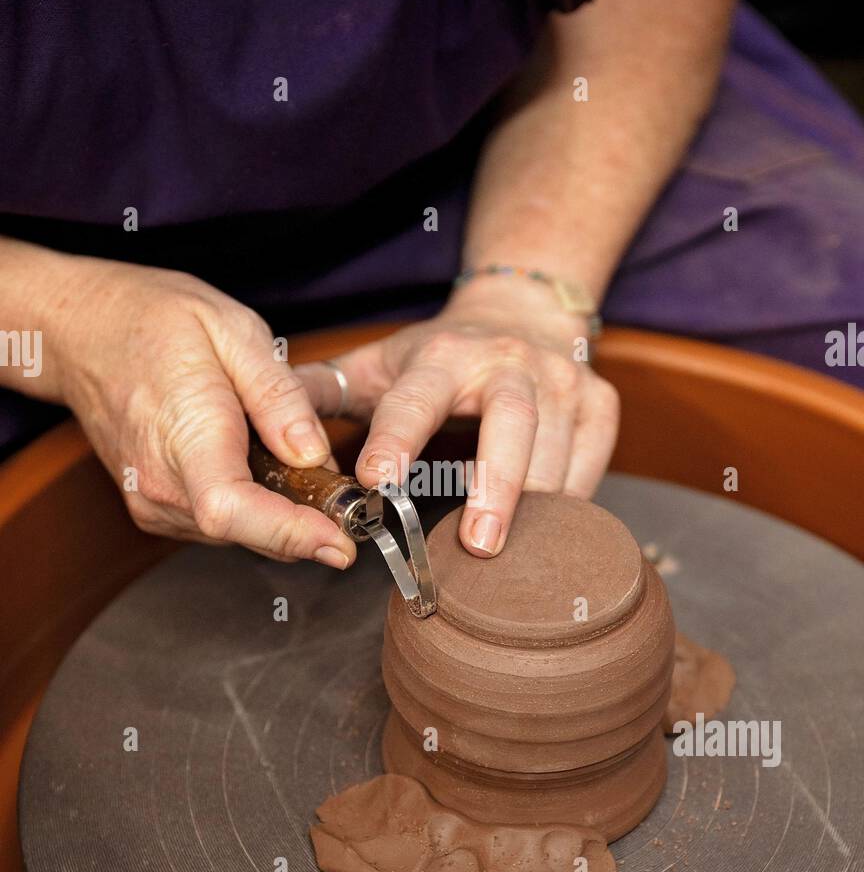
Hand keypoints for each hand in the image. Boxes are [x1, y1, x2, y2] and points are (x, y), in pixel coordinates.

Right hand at [50, 258, 356, 567]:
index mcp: (184, 433)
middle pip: (247, 532)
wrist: (84, 331)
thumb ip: (278, 396)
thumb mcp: (233, 330)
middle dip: (306, 524)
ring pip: (239, 534)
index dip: (291, 533)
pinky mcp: (154, 508)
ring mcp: (152, 502)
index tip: (341, 542)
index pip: (232, 509)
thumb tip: (315, 454)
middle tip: (346, 496)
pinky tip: (258, 464)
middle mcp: (160, 483)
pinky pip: (220, 524)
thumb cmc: (155, 321)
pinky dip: (254, 506)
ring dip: (281, 514)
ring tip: (296, 464)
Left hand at [295, 278, 619, 556]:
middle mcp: (507, 364)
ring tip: (515, 560)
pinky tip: (550, 534)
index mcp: (442, 357)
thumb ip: (319, 395)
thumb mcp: (378, 363)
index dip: (396, 440)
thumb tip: (261, 429)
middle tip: (478, 546)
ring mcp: (562, 381)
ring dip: (537, 507)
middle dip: (496, 485)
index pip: (415, 401)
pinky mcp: (601, 404)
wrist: (523, 312)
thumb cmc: (440, 355)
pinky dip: (572, 502)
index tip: (376, 481)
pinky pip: (592, 463)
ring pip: (557, 451)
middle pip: (512, 424)